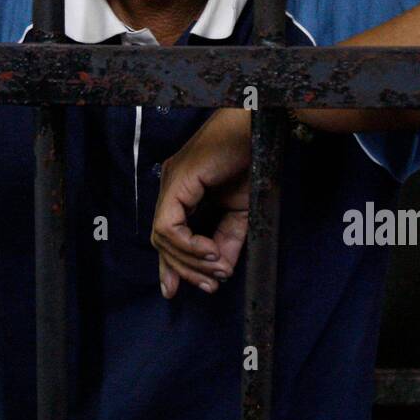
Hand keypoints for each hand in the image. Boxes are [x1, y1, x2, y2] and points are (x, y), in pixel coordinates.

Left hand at [150, 108, 252, 298]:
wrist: (257, 130)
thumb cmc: (250, 161)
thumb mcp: (240, 212)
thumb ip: (227, 241)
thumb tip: (221, 273)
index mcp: (182, 191)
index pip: (167, 235)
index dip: (174, 266)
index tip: (190, 289)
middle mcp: (171, 187)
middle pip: (162, 241)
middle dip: (184, 269)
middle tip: (210, 285)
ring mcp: (171, 183)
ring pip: (163, 237)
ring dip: (191, 260)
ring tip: (218, 266)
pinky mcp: (177, 182)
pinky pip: (169, 226)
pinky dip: (188, 245)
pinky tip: (210, 251)